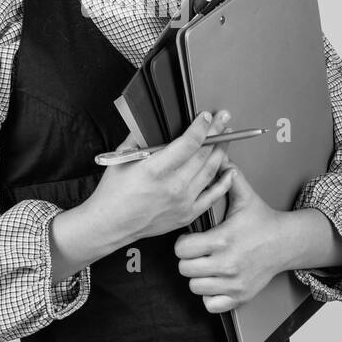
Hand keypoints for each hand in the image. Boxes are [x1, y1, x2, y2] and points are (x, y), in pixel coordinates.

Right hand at [86, 110, 235, 246]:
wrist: (110, 224)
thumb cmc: (113, 193)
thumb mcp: (121, 158)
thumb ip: (140, 139)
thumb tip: (154, 124)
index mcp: (155, 170)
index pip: (188, 143)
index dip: (200, 127)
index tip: (206, 116)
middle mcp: (173, 186)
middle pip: (203, 154)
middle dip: (216, 133)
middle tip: (224, 119)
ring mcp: (183, 202)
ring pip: (210, 171)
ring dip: (221, 151)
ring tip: (227, 137)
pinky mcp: (187, 214)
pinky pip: (212, 196)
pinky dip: (224, 182)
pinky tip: (230, 170)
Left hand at [173, 162, 286, 313]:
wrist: (287, 243)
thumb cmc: (262, 220)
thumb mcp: (245, 197)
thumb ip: (229, 177)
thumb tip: (219, 155)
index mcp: (223, 239)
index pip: (182, 249)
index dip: (183, 243)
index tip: (191, 240)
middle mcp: (227, 263)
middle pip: (185, 269)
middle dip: (188, 260)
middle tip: (197, 253)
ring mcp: (234, 282)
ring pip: (195, 287)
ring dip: (198, 277)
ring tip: (207, 266)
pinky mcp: (240, 296)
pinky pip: (211, 304)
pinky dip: (210, 296)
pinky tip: (216, 282)